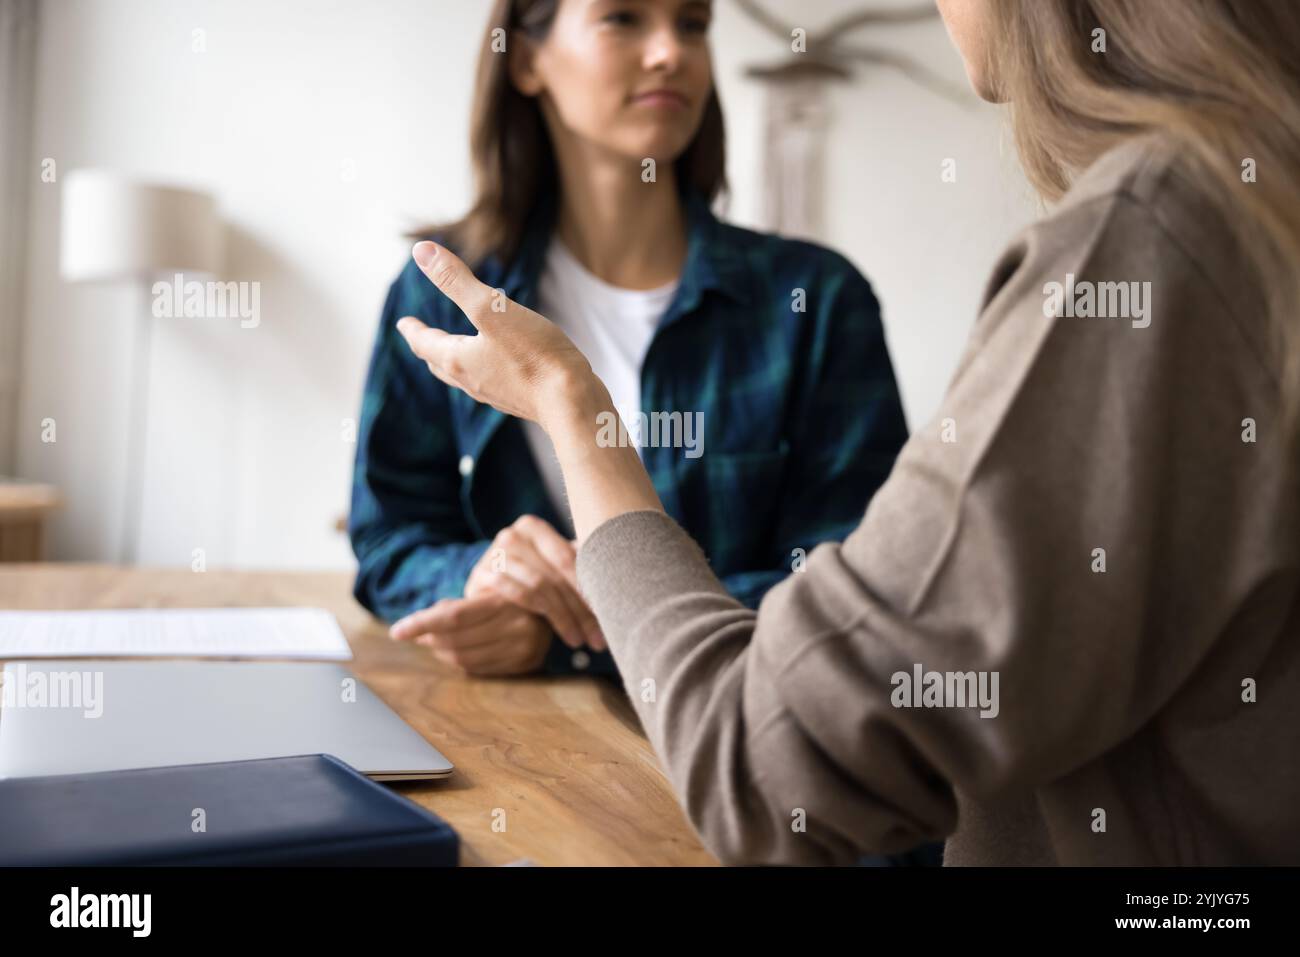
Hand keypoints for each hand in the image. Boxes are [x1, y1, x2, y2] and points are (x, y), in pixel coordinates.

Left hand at [389, 593, 552, 675]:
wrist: (562, 608)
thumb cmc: (515, 595)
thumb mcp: (491, 589)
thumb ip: (458, 604)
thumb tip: (422, 623)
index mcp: (505, 601)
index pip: (454, 616)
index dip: (422, 623)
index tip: (397, 631)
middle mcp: (517, 626)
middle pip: (454, 641)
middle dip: (429, 638)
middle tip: (418, 632)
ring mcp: (522, 649)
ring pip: (462, 658)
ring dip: (441, 651)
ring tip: (435, 640)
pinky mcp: (524, 664)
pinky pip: (477, 669)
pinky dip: (459, 661)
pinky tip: (456, 650)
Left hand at [396, 240, 598, 428]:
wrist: (572, 403)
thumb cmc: (534, 356)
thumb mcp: (492, 308)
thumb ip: (456, 280)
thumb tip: (421, 250)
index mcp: (459, 359)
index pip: (424, 343)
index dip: (412, 329)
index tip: (403, 323)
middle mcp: (473, 380)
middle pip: (441, 364)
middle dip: (429, 349)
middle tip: (422, 339)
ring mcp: (498, 393)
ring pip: (466, 377)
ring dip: (454, 362)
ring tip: (454, 354)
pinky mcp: (523, 399)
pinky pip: (494, 382)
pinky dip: (484, 370)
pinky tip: (500, 366)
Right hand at [466, 515, 605, 650]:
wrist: (486, 590)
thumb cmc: (531, 577)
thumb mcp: (554, 569)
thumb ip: (581, 568)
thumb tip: (622, 589)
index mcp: (533, 527)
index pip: (568, 558)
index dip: (590, 587)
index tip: (610, 612)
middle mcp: (512, 535)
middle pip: (556, 574)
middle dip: (581, 609)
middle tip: (598, 637)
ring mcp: (494, 554)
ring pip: (540, 588)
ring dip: (564, 618)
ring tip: (580, 640)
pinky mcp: (482, 576)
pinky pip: (518, 596)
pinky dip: (541, 617)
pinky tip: (555, 636)